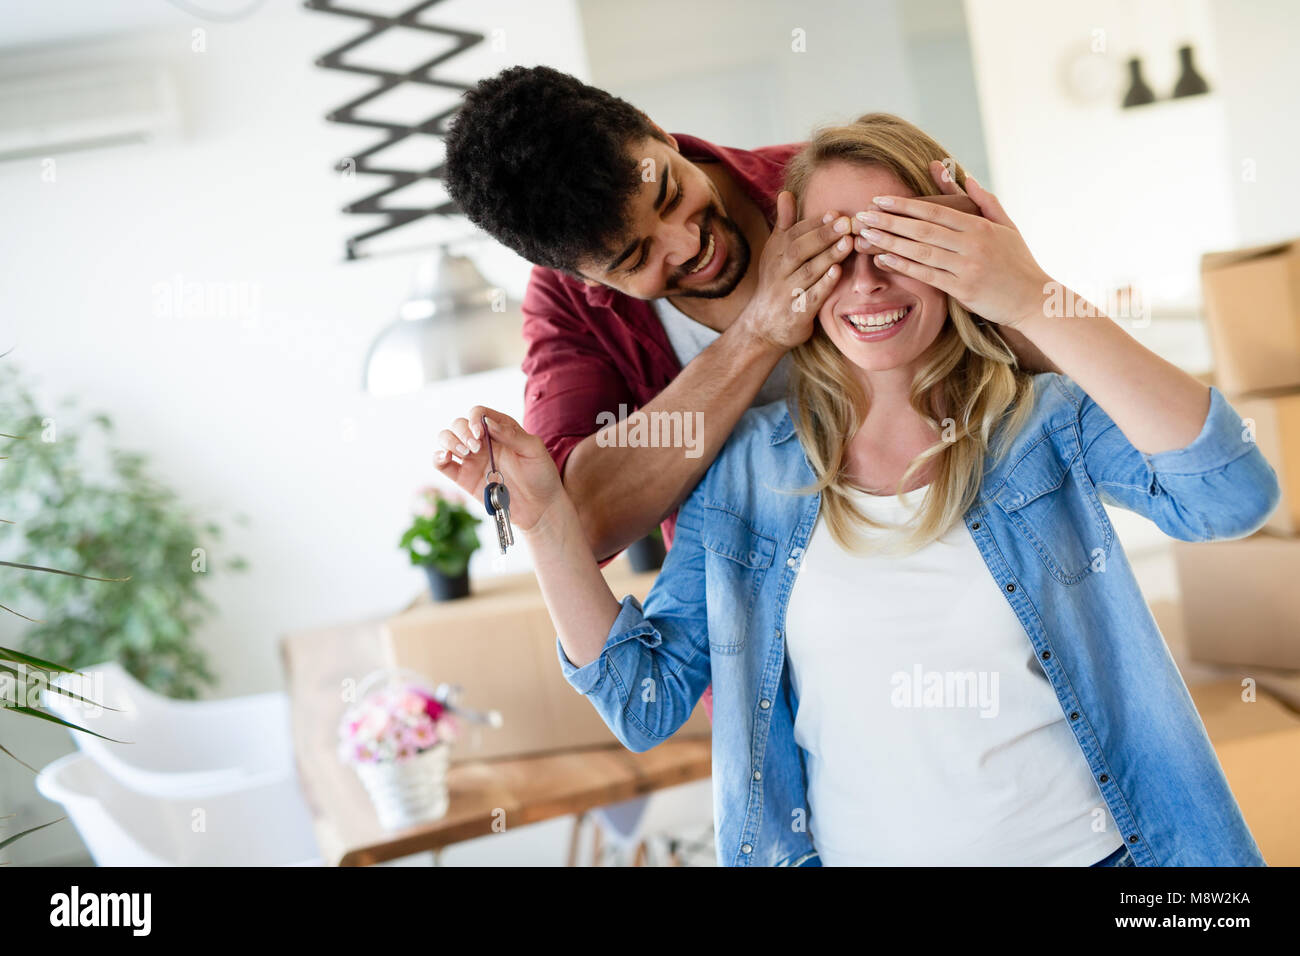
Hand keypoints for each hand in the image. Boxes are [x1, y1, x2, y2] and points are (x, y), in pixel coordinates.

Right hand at [433, 406, 566, 533]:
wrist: (539, 507)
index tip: (480, 433)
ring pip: (446, 439)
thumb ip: (512, 435)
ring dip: (449, 441)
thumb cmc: (540, 475)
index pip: (478, 413)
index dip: (475, 419)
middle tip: (476, 448)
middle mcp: (483, 441)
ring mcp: (472, 459)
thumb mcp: (533, 450)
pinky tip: (445, 457)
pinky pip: (442, 464)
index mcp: (500, 429)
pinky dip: (437, 457)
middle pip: (459, 424)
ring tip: (465, 454)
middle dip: (462, 432)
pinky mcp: (463, 477)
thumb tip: (488, 423)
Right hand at [736, 190, 853, 350]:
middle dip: (823, 235)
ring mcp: (786, 293)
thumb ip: (785, 224)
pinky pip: (810, 297)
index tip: (835, 213)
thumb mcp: (775, 252)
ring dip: (828, 256)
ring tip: (848, 243)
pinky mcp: (796, 313)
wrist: (764, 326)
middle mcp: (778, 271)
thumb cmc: (777, 283)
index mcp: (775, 253)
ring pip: (807, 271)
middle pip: (800, 249)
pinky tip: (837, 273)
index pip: (794, 234)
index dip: (814, 223)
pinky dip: (823, 285)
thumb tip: (786, 193)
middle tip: (847, 223)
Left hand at [854, 163, 1051, 329]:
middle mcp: (972, 244)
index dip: (905, 205)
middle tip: (863, 214)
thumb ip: (985, 201)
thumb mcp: (1007, 225)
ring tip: (866, 234)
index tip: (880, 199)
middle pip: (922, 229)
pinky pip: (927, 276)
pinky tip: (883, 259)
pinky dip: (903, 266)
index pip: (935, 211)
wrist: (1034, 298)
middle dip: (889, 220)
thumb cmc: (1019, 261)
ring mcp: (966, 268)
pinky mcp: (963, 290)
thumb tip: (967, 176)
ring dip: (890, 242)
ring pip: (921, 252)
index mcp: (980, 226)